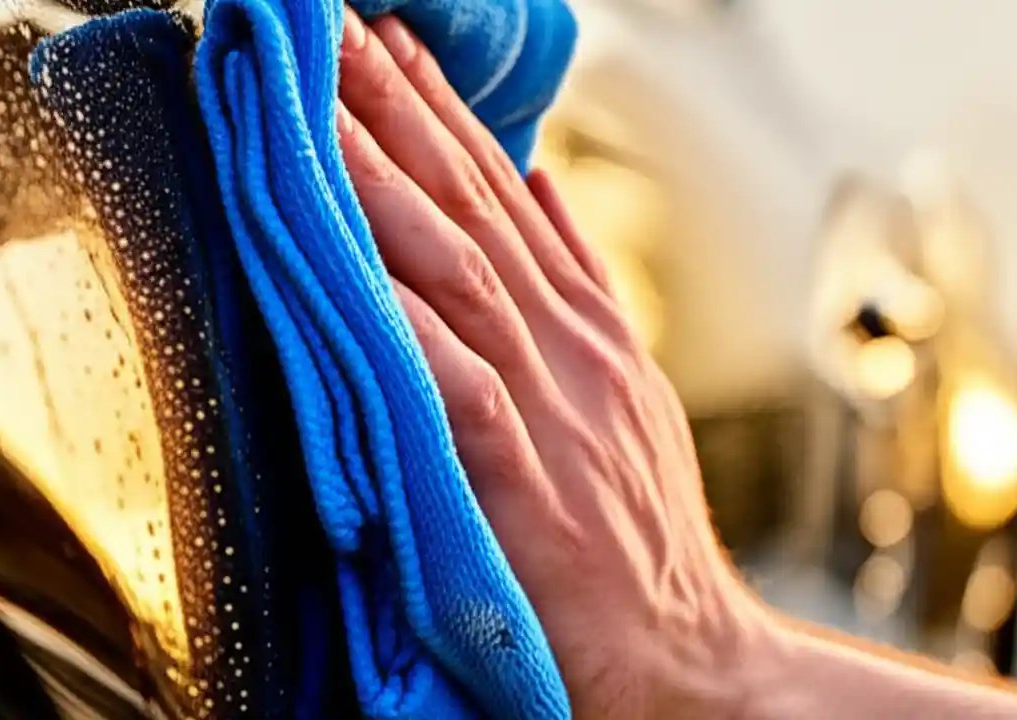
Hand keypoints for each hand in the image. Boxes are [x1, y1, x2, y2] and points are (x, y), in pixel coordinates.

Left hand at [337, 10, 773, 716]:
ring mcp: (552, 412)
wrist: (690, 657)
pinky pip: (459, 390)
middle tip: (338, 32)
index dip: (443, 113)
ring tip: (326, 106)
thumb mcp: (623, 391)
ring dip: (390, 185)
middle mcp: (568, 351)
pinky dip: (414, 327)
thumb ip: (577, 284)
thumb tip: (538, 184)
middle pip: (474, 208)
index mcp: (586, 328)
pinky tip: (359, 270)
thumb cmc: (637, 533)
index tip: (391, 44)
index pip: (504, 196)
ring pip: (458, 274)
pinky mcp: (525, 488)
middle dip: (402, 113)